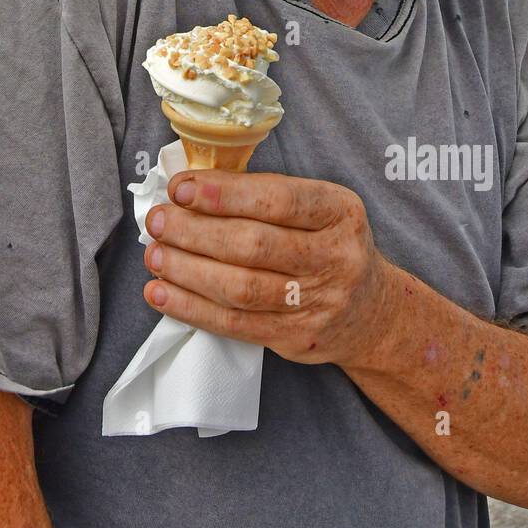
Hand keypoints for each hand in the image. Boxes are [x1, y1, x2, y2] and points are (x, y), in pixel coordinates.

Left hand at [142, 168, 397, 367]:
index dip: (223, 194)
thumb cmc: (329, 245)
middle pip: (253, 245)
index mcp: (339, 211)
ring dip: (187, 270)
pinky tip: (161, 293)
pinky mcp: (296, 339)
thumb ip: (263, 196)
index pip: (277, 198)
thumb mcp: (318, 209)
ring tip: (154, 254)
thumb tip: (189, 188)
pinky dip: (191, 307)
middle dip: (195, 231)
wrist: (372, 312)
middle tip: (158, 221)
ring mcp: (319, 302)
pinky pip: (235, 325)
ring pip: (240, 287)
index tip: (181, 188)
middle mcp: (335, 256)